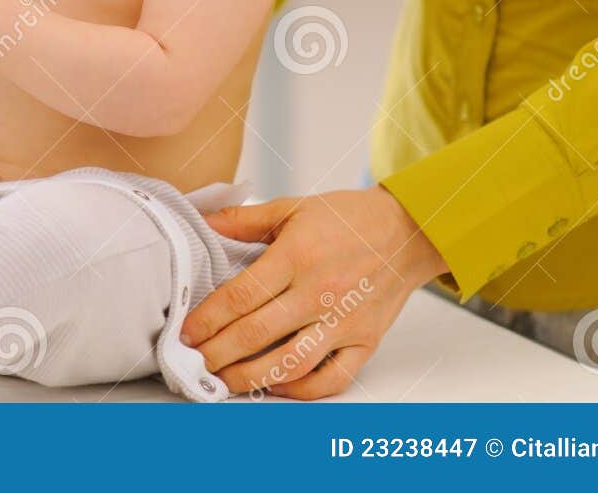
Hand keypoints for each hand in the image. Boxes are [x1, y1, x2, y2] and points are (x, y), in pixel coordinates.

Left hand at [181, 187, 448, 399]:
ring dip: (252, 377)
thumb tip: (201, 222)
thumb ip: (244, 219)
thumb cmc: (349, 218)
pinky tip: (276, 385)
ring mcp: (345, 321)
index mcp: (297, 256)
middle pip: (258, 333)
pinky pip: (334, 377)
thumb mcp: (292, 207)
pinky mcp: (366, 341)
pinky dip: (303, 389)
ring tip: (225, 381)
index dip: (210, 318)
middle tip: (195, 362)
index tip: (188, 333)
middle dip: (220, 353)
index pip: (242, 295)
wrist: (410, 230)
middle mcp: (320, 292)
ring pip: (292, 363)